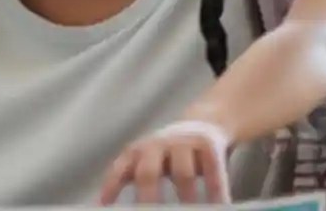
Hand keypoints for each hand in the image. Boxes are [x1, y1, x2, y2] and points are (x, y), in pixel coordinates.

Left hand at [99, 120, 231, 204]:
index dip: (111, 189)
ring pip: (182, 173)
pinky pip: (212, 170)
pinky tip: (221, 205)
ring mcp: (183, 143)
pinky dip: (216, 190)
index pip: (119, 171)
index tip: (105, 207)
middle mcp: (156, 146)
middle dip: (147, 197)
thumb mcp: (146, 161)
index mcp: (136, 152)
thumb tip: (105, 205)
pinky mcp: (208, 145)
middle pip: (148, 172)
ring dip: (186, 197)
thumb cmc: (167, 153)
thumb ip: (130, 179)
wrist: (202, 122)